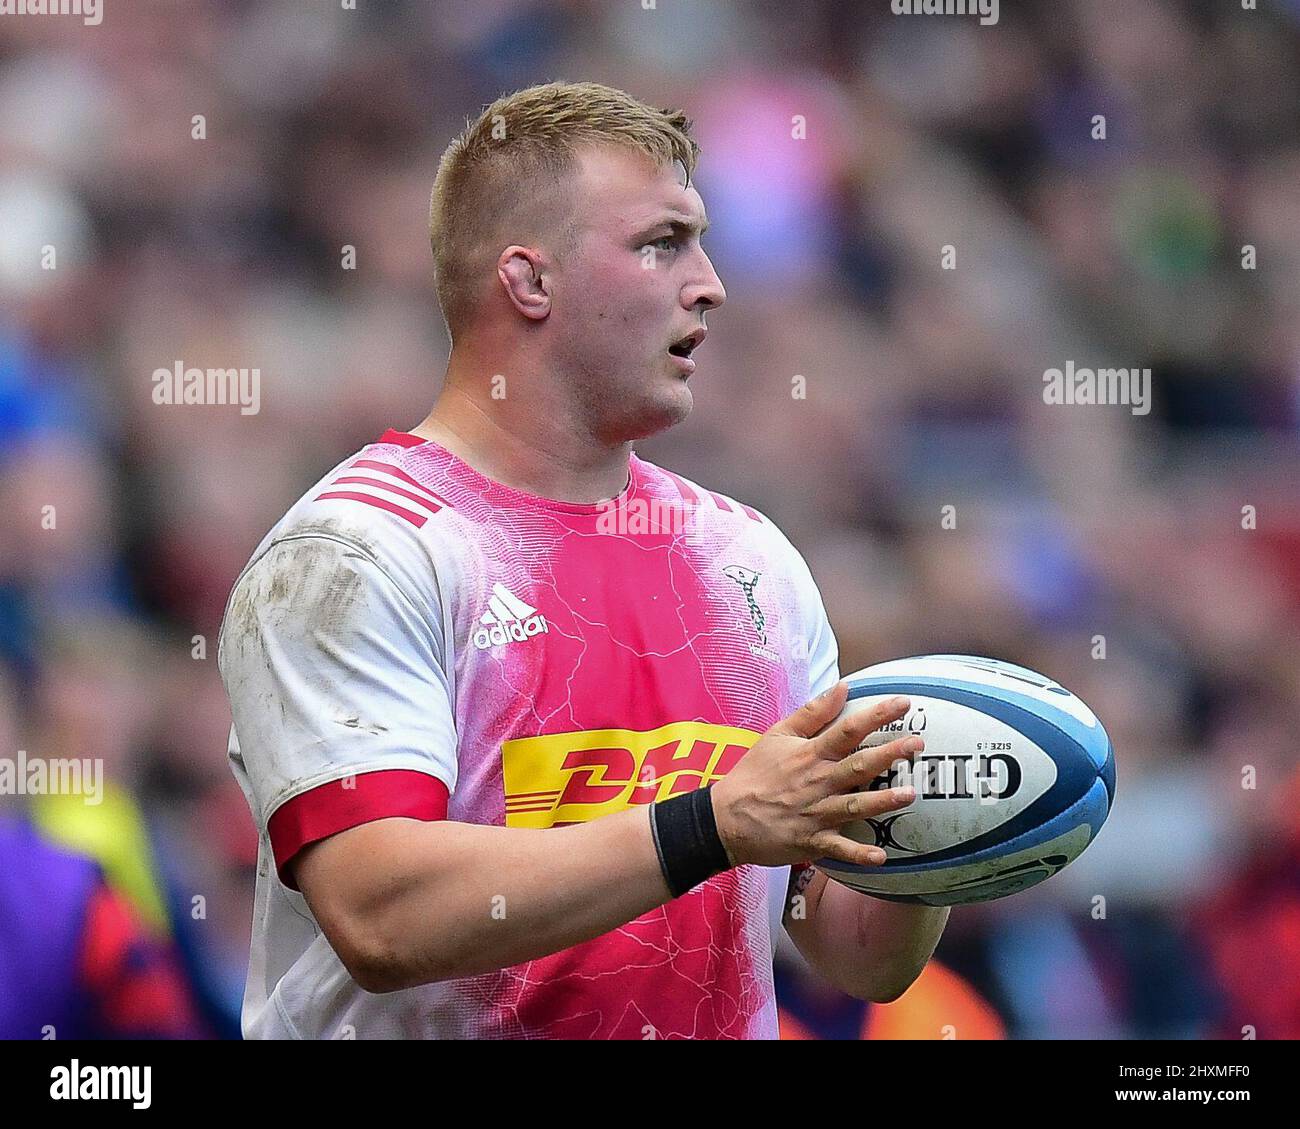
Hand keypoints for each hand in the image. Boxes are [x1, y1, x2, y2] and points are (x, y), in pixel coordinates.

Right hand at [710, 682, 921, 868]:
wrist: (725, 818)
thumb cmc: (753, 773)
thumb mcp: (777, 735)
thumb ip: (812, 713)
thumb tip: (843, 687)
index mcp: (810, 754)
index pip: (847, 730)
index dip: (876, 715)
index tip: (903, 703)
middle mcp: (817, 782)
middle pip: (858, 765)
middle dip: (889, 754)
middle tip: (917, 744)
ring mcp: (815, 813)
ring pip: (854, 805)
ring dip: (882, 801)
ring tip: (909, 795)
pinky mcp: (812, 841)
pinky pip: (839, 849)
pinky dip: (859, 854)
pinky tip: (881, 857)